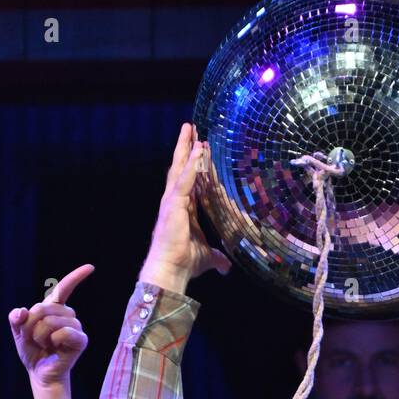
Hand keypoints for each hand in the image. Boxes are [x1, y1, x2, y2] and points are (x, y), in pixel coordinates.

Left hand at [9, 264, 93, 398]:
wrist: (39, 372)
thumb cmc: (32, 351)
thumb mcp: (18, 333)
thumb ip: (16, 319)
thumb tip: (21, 311)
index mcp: (53, 309)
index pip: (64, 289)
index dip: (76, 277)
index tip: (90, 267)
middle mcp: (67, 315)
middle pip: (43, 308)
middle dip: (31, 324)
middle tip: (34, 339)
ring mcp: (76, 328)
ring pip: (52, 321)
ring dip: (40, 335)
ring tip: (43, 345)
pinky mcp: (81, 340)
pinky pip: (65, 332)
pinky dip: (55, 339)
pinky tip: (55, 347)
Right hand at [140, 122, 231, 293]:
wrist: (171, 270)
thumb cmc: (185, 263)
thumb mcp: (207, 257)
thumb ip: (218, 258)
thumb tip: (227, 267)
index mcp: (183, 209)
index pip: (190, 181)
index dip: (194, 165)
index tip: (199, 148)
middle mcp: (175, 201)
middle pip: (181, 167)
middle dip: (186, 147)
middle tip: (191, 127)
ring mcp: (172, 200)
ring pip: (180, 167)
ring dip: (186, 147)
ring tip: (190, 128)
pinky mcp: (173, 203)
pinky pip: (184, 179)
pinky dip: (191, 163)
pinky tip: (198, 148)